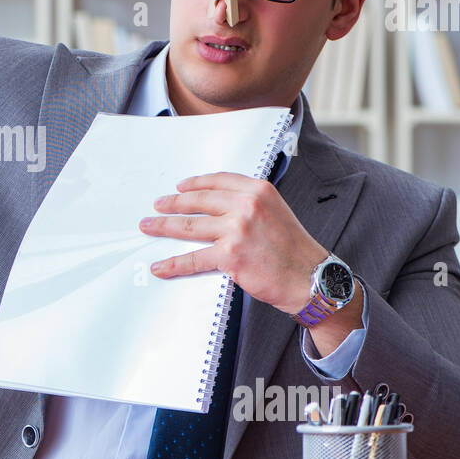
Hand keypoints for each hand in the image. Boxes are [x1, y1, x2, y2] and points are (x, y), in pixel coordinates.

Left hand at [137, 171, 327, 314]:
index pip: (218, 181)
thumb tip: (219, 205)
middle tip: (157, 206)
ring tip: (148, 227)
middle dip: (173, 204)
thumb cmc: (294, 249)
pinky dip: (173, 264)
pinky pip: (193, 259)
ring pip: (190, 226)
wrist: (311, 277)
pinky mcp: (230, 256)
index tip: (179, 187)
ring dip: (164, 226)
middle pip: (198, 201)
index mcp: (258, 190)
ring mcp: (236, 230)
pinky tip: (160, 266)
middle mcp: (246, 205)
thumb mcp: (277, 211)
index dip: (194, 184)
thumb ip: (250, 204)